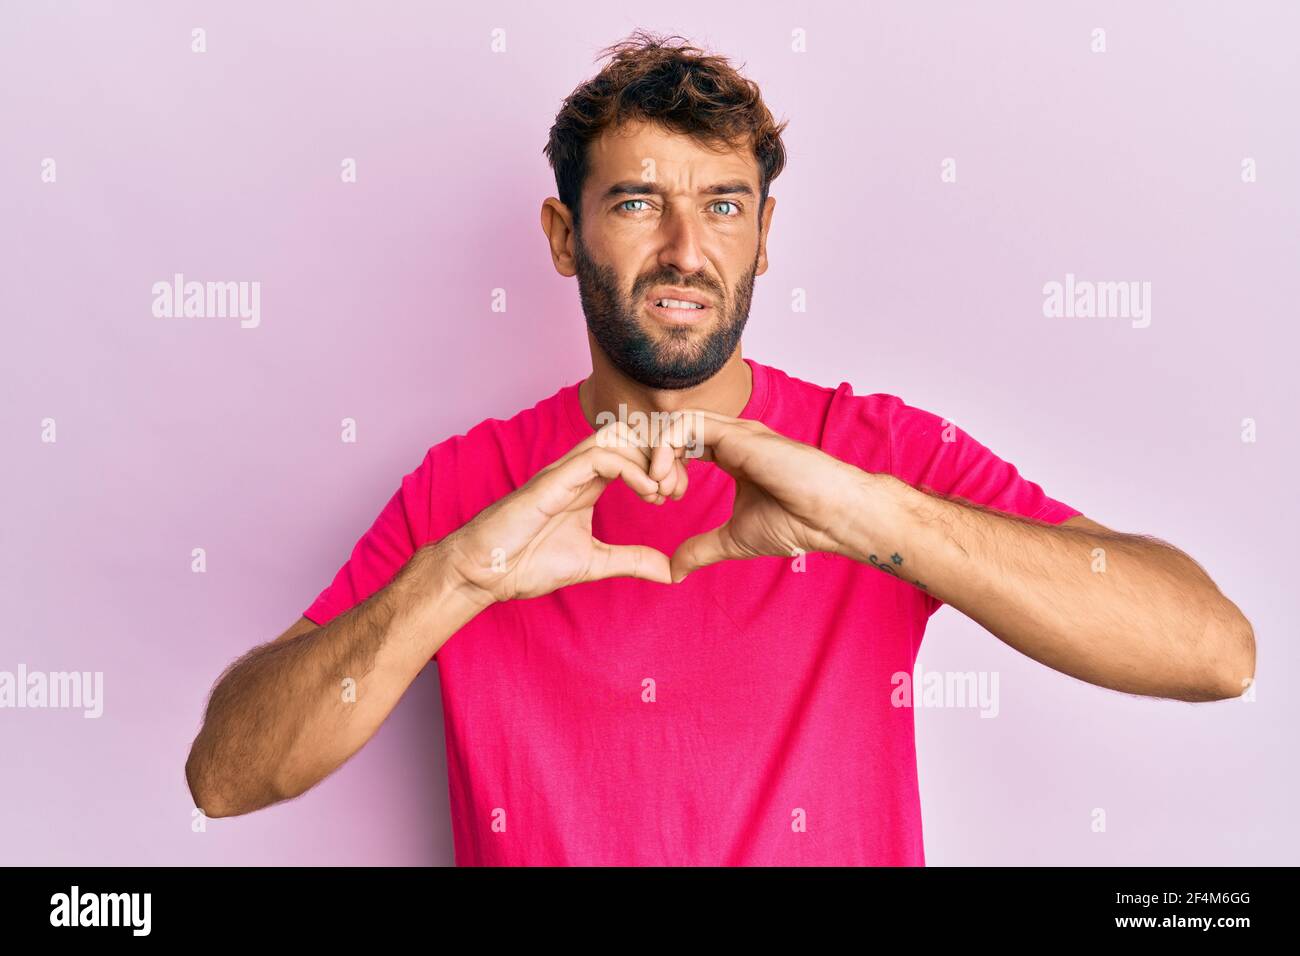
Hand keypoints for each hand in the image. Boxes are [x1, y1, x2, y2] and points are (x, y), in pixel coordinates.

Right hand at [444, 421, 689, 603]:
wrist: (484, 572)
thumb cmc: (526, 562)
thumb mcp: (594, 562)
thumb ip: (630, 560)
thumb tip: (669, 572)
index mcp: (587, 482)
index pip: (633, 451)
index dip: (661, 464)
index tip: (677, 494)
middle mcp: (578, 469)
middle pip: (630, 433)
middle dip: (661, 454)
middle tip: (678, 489)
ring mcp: (565, 471)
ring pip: (617, 436)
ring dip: (649, 457)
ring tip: (665, 490)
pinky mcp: (554, 480)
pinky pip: (601, 457)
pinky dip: (632, 470)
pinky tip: (647, 494)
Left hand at [648, 410, 868, 581]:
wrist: (832, 517)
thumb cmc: (798, 524)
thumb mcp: (735, 540)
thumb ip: (701, 548)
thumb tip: (673, 571)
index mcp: (732, 454)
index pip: (682, 444)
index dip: (662, 467)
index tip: (661, 499)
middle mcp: (732, 437)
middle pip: (673, 428)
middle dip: (651, 456)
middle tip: (650, 491)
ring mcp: (735, 431)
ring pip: (675, 423)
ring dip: (656, 454)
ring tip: (657, 488)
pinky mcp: (738, 433)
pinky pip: (686, 426)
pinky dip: (666, 449)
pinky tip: (666, 480)